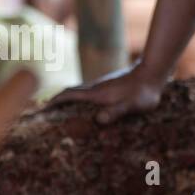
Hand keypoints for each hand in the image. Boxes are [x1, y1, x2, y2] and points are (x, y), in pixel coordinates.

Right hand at [49, 61, 163, 124]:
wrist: (153, 73)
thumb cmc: (144, 92)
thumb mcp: (132, 105)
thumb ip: (116, 112)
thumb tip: (99, 120)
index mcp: (97, 94)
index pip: (69, 95)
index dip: (54, 101)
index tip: (42, 108)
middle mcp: (95, 88)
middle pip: (70, 93)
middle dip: (56, 101)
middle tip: (46, 112)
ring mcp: (102, 86)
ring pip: (79, 92)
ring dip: (68, 100)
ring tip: (61, 114)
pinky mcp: (109, 87)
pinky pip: (88, 94)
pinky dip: (80, 100)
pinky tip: (84, 109)